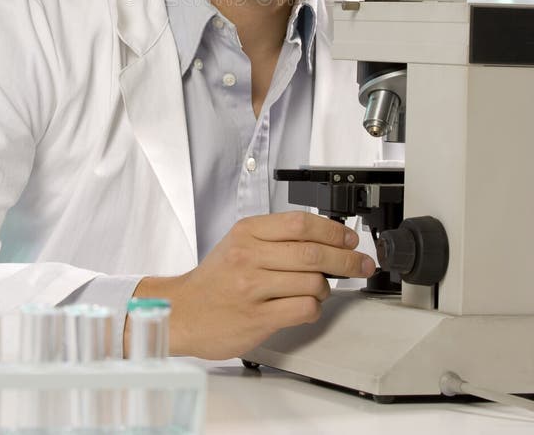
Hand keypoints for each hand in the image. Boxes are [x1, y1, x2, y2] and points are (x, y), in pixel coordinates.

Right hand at [128, 211, 375, 359]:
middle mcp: (250, 257)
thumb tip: (324, 237)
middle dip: (346, 260)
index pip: (301, 223)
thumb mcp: (238, 243)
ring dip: (326, 288)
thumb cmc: (215, 279)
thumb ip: (275, 237)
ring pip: (312, 282)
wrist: (182, 311)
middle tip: (360, 264)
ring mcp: (253, 288)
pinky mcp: (257, 318)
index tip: (349, 239)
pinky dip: (314, 307)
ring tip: (320, 289)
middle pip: (313, 253)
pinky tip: (307, 305)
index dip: (333, 231)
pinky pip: (303, 309)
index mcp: (248, 232)